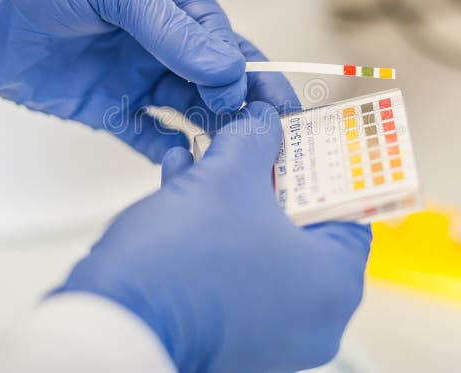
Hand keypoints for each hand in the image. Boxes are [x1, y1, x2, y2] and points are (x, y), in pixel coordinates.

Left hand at [0, 0, 298, 160]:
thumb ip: (168, 28)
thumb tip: (227, 67)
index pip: (221, 34)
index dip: (240, 66)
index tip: (246, 92)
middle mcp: (161, 38)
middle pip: (216, 74)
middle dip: (242, 101)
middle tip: (265, 130)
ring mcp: (137, 74)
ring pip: (191, 106)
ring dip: (215, 127)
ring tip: (235, 152)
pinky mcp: (110, 108)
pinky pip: (151, 133)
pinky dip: (171, 148)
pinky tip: (187, 160)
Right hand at [55, 102, 371, 372]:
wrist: (112, 323)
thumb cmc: (176, 266)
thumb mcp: (224, 178)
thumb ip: (255, 138)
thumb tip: (264, 120)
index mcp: (333, 282)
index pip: (348, 207)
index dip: (321, 164)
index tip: (302, 141)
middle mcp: (315, 319)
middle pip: (302, 225)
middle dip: (268, 177)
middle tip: (255, 145)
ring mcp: (275, 335)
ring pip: (264, 248)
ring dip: (235, 199)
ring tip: (207, 160)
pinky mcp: (235, 339)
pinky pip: (239, 273)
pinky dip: (219, 235)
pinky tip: (185, 191)